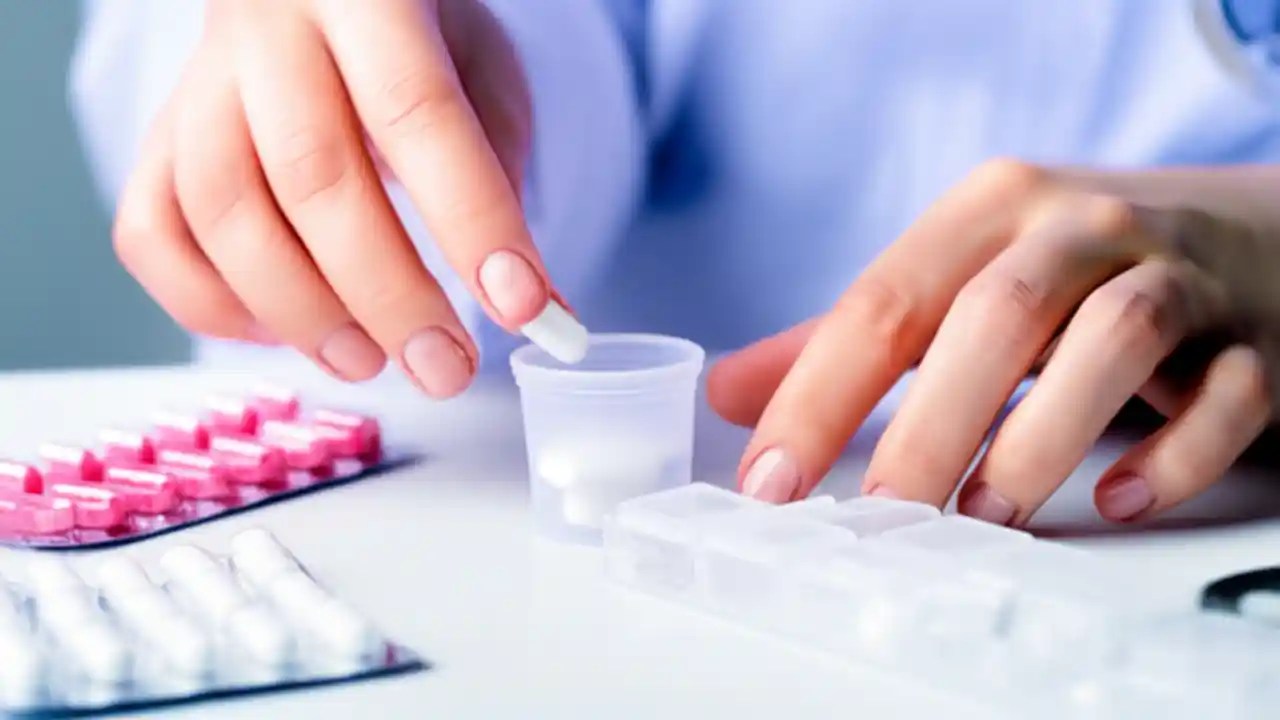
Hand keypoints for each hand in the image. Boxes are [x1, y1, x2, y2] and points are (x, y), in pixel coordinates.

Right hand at [113, 0, 545, 396]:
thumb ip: (498, 168)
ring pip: (222, 211)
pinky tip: (282, 331)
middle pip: (313, 175)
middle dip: (388, 295)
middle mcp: (269, 29)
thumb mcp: (482, 69)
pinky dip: (211, 304)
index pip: (418, 112)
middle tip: (446, 368)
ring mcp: (199, 84)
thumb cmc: (416, 36)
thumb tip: (526, 299)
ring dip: (300, 312)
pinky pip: (152, 234)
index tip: (523, 309)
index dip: (471, 221)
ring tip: (369, 361)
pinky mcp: (158, 136)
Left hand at [708, 159, 1272, 525]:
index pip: (884, 302)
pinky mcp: (1256, 341)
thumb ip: (853, 338)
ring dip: (1042, 437)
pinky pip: (1223, 396)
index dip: (816, 396)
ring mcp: (1180, 275)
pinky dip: (1171, 454)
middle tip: (879, 515)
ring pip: (1114, 339)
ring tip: (986, 513)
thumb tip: (734, 393)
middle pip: (995, 317)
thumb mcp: (963, 277)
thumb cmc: (1079, 267)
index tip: (770, 483)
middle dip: (927, 426)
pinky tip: (1118, 500)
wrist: (1257, 233)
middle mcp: (1082, 226)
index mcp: (991, 210)